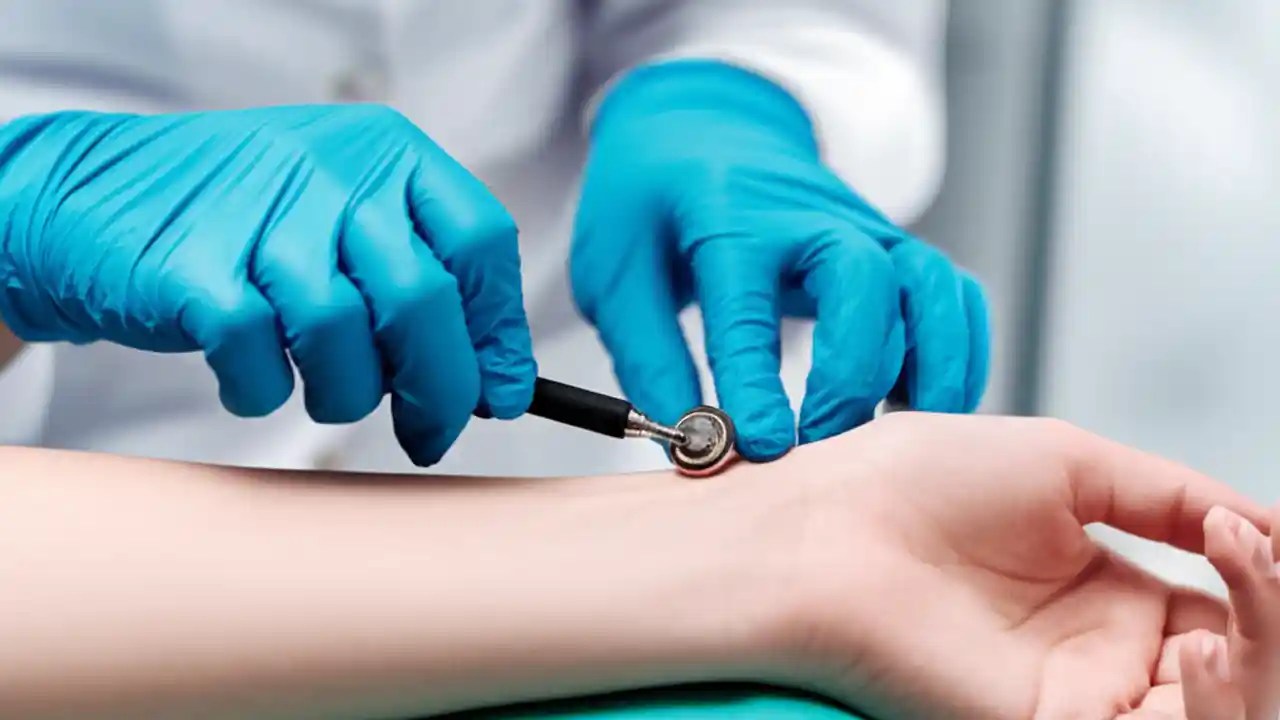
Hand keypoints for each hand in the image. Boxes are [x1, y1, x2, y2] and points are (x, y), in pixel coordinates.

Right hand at [0, 105, 535, 464]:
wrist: (95, 193)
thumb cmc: (243, 218)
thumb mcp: (344, 212)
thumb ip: (424, 276)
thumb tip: (496, 380)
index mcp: (384, 152)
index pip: (480, 242)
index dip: (499, 333)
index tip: (502, 393)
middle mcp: (330, 174)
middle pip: (424, 301)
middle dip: (441, 390)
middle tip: (432, 433)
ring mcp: (260, 220)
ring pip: (345, 341)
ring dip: (347, 394)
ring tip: (326, 389)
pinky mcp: (196, 274)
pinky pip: (263, 363)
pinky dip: (265, 393)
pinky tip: (254, 378)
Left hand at [571, 60, 987, 459]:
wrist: (704, 128)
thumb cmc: (651, 202)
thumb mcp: (613, 269)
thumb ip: (648, 357)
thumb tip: (690, 444)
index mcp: (725, 216)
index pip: (748, 307)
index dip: (758, 384)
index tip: (764, 447)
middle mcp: (810, 217)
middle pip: (867, 282)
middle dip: (854, 374)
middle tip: (823, 443)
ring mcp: (866, 228)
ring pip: (931, 290)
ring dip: (930, 371)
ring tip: (895, 438)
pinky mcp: (896, 249)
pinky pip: (954, 298)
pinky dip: (957, 356)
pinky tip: (919, 407)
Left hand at [761, 413, 1272, 718]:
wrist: (828, 526)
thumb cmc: (916, 483)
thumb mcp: (1069, 463)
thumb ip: (1173, 497)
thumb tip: (1271, 520)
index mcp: (1105, 590)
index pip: (1230, 609)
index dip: (1263, 577)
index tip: (1264, 538)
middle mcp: (1099, 653)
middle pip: (1238, 665)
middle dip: (1271, 618)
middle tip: (1255, 558)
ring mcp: (1076, 695)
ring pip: (1216, 708)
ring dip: (1260, 656)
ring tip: (1243, 579)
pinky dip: (1212, 703)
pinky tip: (1203, 640)